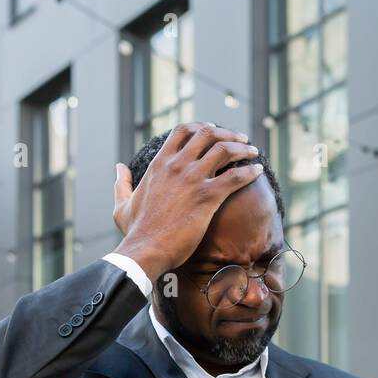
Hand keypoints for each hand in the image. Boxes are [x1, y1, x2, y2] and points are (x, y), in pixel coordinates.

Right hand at [112, 123, 261, 281]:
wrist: (146, 250)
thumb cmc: (135, 232)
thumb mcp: (122, 204)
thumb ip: (122, 184)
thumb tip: (119, 168)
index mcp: (159, 163)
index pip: (182, 131)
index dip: (202, 127)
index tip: (215, 131)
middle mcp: (177, 165)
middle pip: (207, 134)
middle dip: (227, 133)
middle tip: (241, 139)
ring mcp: (192, 179)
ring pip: (224, 150)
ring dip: (242, 147)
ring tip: (253, 151)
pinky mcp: (207, 197)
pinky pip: (235, 176)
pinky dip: (249, 171)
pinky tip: (258, 172)